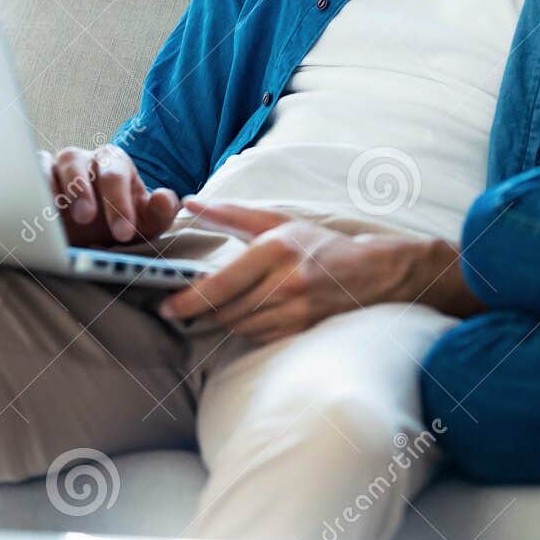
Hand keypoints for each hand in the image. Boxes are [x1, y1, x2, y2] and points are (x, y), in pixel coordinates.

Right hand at [40, 144, 179, 245]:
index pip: (115, 176)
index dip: (119, 204)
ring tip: (56, 217)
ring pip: (48, 165)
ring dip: (51, 189)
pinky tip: (35, 216)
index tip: (123, 232)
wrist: (94, 235)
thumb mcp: (146, 223)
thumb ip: (161, 211)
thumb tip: (163, 197)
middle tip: (86, 219)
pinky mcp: (33, 181)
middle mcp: (83, 159)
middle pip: (78, 163)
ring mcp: (55, 168)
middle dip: (82, 190)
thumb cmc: (121, 223)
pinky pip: (26, 179)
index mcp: (114, 163)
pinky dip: (28, 193)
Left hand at [157, 199, 460, 344]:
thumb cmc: (320, 244)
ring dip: (224, 320)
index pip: (221, 285)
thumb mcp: (278, 222)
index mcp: (277, 250)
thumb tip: (190, 202)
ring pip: (239, 326)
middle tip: (181, 308)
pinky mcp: (302, 329)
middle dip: (201, 311)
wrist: (372, 273)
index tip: (167, 306)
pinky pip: (258, 337)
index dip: (189, 300)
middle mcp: (287, 281)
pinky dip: (247, 328)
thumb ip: (230, 215)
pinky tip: (251, 314)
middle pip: (226, 310)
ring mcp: (296, 309)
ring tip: (220, 307)